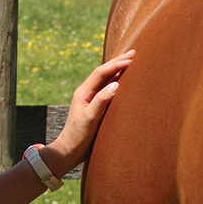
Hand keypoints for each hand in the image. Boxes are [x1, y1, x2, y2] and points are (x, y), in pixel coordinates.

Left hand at [47, 49, 133, 175]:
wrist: (69, 150)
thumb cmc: (78, 136)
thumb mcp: (90, 118)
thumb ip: (102, 100)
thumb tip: (116, 84)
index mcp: (83, 92)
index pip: (101, 73)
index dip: (116, 64)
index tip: (131, 59)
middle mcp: (86, 92)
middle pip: (103, 72)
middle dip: (118, 62)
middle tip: (134, 53)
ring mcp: (90, 98)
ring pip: (105, 79)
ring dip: (118, 69)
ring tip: (131, 61)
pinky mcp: (94, 106)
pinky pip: (106, 88)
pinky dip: (116, 80)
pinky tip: (124, 79)